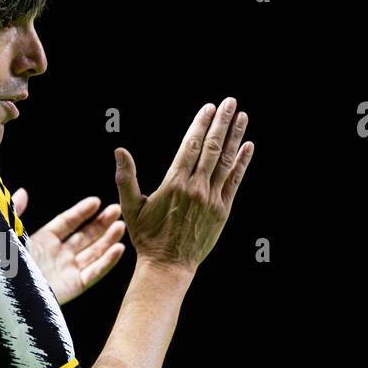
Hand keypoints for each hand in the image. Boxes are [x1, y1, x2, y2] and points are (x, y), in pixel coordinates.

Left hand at [13, 189, 125, 304]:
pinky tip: (118, 248)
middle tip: (117, 209)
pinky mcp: (73, 287)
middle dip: (101, 224)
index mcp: (41, 241)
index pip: (66, 223)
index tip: (96, 201)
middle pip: (84, 237)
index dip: (81, 212)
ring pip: (93, 253)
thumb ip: (15, 212)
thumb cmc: (1, 264)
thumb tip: (22, 191)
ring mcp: (66, 271)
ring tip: (121, 225)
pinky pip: (94, 273)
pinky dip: (107, 262)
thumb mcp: (6, 235)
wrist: (3, 293)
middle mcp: (56, 256)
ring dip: (108, 240)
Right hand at [114, 98, 252, 272]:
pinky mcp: (223, 211)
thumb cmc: (147, 237)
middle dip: (221, 122)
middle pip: (211, 148)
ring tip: (241, 116)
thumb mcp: (131, 207)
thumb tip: (119, 151)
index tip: (208, 108)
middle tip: (229, 102)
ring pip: (226, 161)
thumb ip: (126, 177)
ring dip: (235, 137)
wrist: (168, 266)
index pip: (190, 146)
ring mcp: (212, 199)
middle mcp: (196, 188)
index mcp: (174, 184)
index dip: (200, 124)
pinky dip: (242, 162)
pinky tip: (248, 146)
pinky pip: (235, 181)